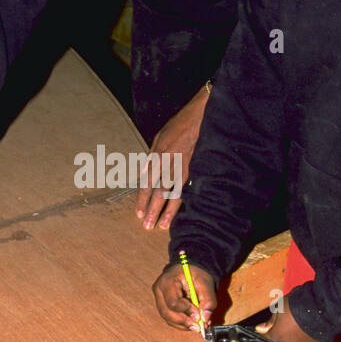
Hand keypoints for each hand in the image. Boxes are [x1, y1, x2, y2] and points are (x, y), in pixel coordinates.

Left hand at [137, 86, 208, 230]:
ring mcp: (184, 167)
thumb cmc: (180, 124)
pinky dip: (183, 202)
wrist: (202, 116)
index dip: (142, 199)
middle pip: (158, 192)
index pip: (147, 182)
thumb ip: (151, 155)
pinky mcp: (196, 168)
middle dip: (152, 210)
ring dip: (167, 211)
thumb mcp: (159, 136)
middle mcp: (169, 163)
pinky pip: (188, 189)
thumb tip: (145, 171)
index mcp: (158, 155)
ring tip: (162, 225)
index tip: (138, 213)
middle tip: (147, 226)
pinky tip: (181, 212)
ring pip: (173, 194)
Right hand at [153, 260, 215, 331]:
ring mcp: (159, 299)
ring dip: (183, 325)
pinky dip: (181, 323)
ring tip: (197, 326)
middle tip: (198, 326)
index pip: (173, 302)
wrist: (189, 268)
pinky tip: (192, 323)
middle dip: (183, 322)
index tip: (198, 315)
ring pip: (167, 318)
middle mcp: (159, 291)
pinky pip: (170, 318)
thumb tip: (205, 318)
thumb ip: (208, 300)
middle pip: (167, 313)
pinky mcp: (163, 305)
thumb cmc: (195, 273)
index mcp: (167, 281)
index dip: (186, 311)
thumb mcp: (205, 283)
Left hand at [255, 296, 330, 341]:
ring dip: (296, 337)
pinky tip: (312, 327)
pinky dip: (310, 337)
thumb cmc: (299, 306)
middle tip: (288, 321)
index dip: (268, 330)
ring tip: (302, 323)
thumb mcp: (280, 308)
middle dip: (283, 334)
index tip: (269, 326)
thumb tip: (260, 329)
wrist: (323, 307)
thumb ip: (270, 321)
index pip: (267, 338)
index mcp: (277, 338)